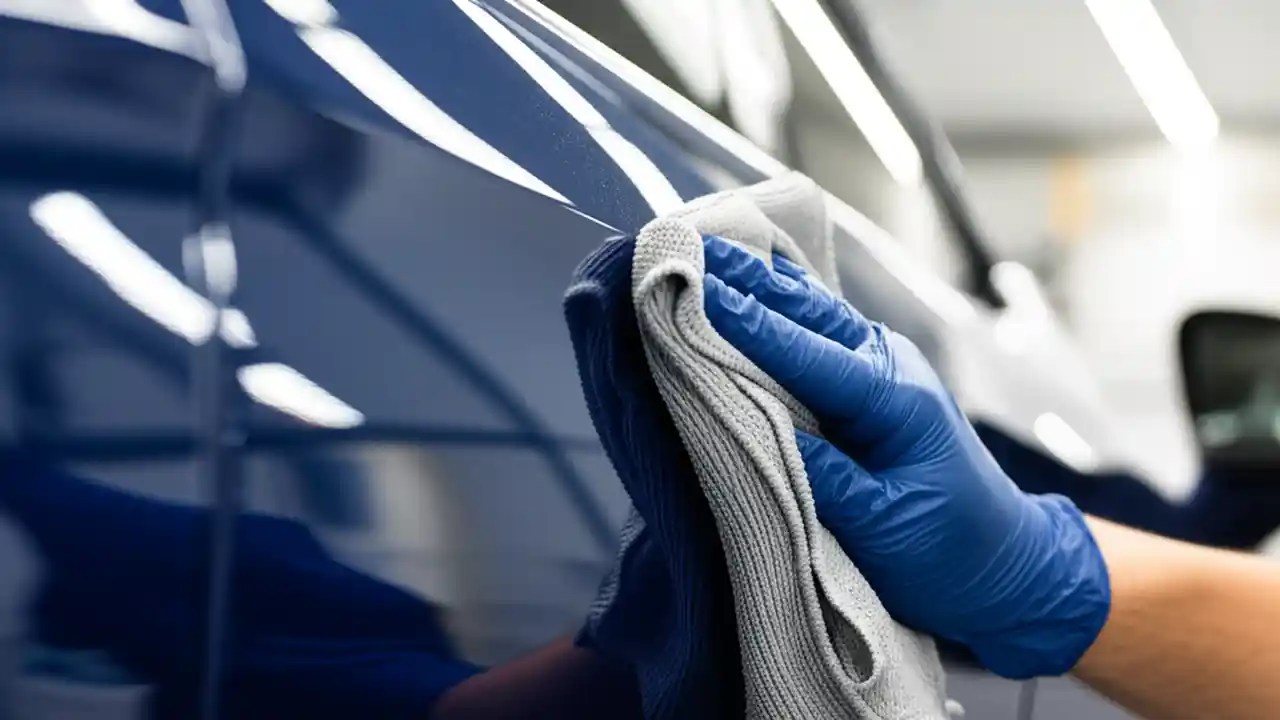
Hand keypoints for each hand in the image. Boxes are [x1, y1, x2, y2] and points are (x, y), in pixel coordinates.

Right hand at [701, 236, 1109, 678]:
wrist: (1008, 564)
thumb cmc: (949, 550)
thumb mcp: (881, 524)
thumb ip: (819, 473)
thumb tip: (755, 424)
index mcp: (893, 399)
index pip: (802, 351)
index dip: (743, 320)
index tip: (692, 288)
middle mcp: (889, 367)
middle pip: (807, 313)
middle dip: (747, 279)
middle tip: (687, 244)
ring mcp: (885, 368)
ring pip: (814, 314)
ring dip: (762, 283)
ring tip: (709, 250)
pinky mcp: (875, 383)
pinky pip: (819, 335)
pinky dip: (782, 309)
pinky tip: (754, 286)